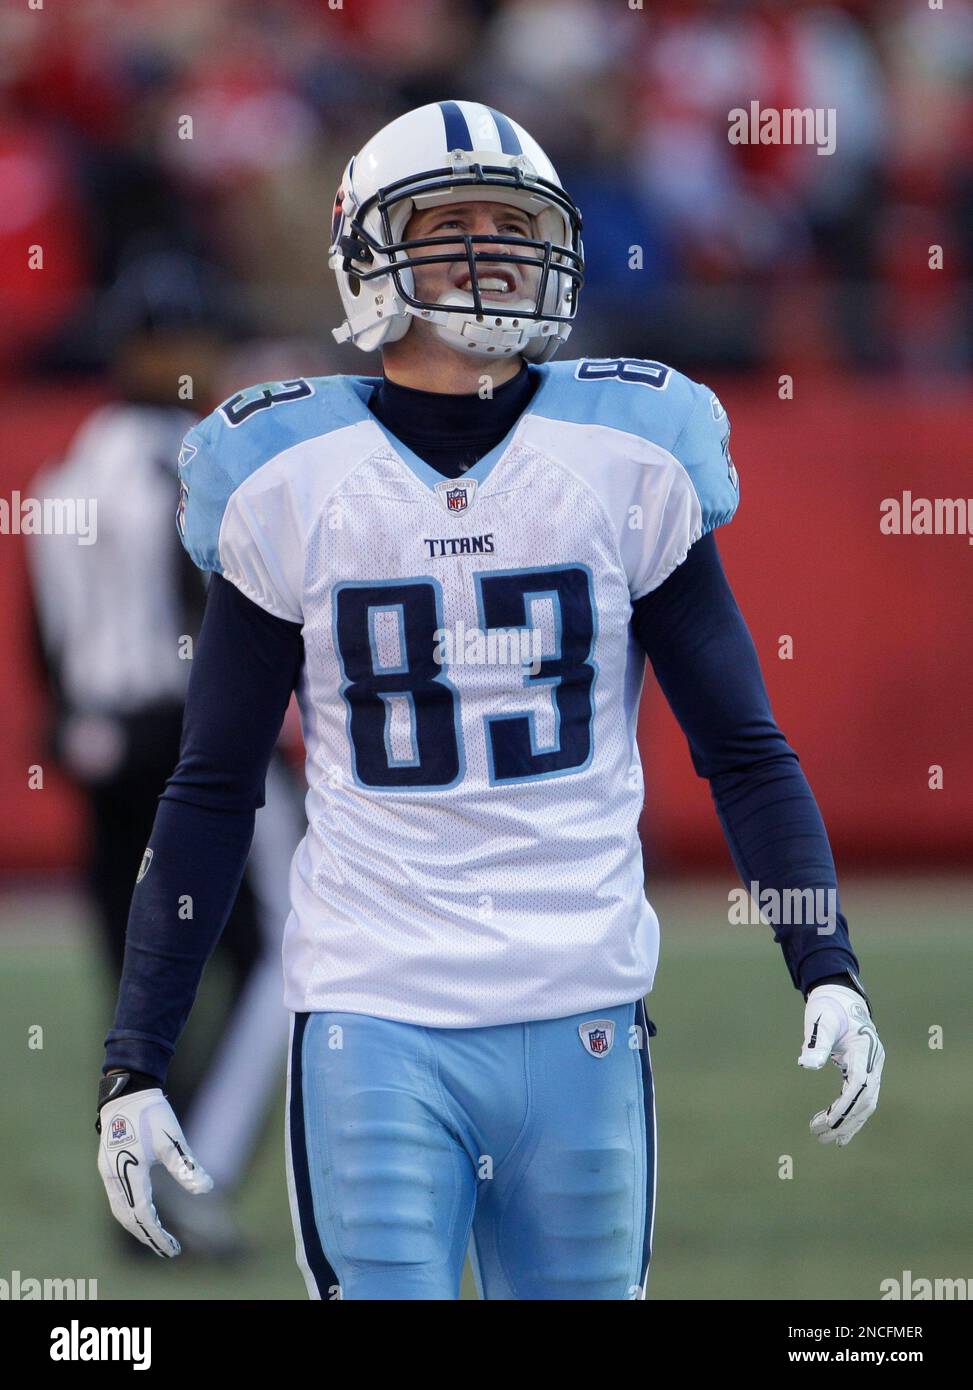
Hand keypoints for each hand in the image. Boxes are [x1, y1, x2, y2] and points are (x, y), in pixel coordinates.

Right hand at [97, 1082, 212, 1255]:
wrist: (129, 1091)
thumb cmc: (152, 1113)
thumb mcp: (173, 1138)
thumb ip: (187, 1166)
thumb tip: (207, 1188)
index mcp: (128, 1171)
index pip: (142, 1214)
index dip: (158, 1235)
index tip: (174, 1249)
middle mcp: (113, 1175)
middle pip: (127, 1218)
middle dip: (147, 1237)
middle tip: (168, 1250)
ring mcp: (108, 1171)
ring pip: (120, 1210)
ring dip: (138, 1226)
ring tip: (158, 1237)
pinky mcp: (109, 1165)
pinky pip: (118, 1198)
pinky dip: (132, 1212)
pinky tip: (146, 1213)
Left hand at [798, 982, 884, 1146]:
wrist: (842, 997)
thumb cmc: (829, 1007)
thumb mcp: (820, 1020)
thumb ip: (816, 1043)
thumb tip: (806, 1065)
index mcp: (865, 1050)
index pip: (858, 1084)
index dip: (845, 1105)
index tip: (827, 1121)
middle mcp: (874, 1062)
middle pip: (865, 1099)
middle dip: (845, 1120)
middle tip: (821, 1136)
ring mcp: (873, 1068)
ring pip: (866, 1103)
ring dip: (849, 1123)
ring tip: (828, 1139)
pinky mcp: (866, 1071)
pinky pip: (863, 1099)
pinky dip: (852, 1115)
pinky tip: (839, 1130)